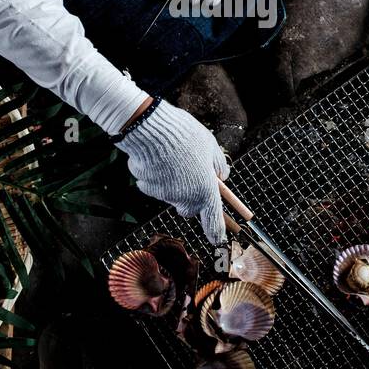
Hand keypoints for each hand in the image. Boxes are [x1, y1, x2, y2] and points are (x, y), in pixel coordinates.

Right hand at [114, 100, 228, 242]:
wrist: (152, 128)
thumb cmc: (185, 135)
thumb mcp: (211, 145)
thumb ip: (218, 164)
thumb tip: (222, 176)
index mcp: (205, 190)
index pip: (213, 219)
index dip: (217, 232)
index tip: (219, 240)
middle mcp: (185, 198)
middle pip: (188, 208)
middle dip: (189, 197)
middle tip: (189, 175)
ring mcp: (164, 194)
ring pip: (169, 194)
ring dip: (171, 181)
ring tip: (170, 156)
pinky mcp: (147, 187)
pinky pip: (153, 184)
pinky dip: (155, 175)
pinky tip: (156, 157)